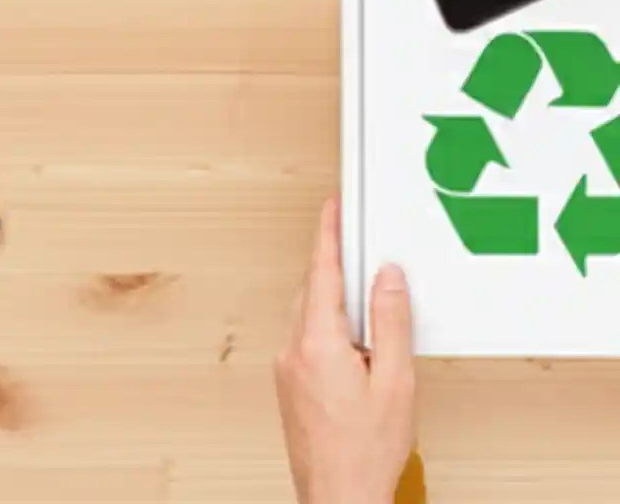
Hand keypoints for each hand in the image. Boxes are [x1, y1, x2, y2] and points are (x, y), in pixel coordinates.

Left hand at [274, 200, 416, 503]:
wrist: (338, 494)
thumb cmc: (365, 450)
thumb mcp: (395, 381)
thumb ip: (390, 323)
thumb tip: (387, 278)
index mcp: (317, 343)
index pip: (322, 272)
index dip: (328, 234)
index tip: (332, 206)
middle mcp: (293, 351)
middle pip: (313, 291)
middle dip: (337, 268)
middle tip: (362, 247)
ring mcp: (286, 369)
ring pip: (307, 315)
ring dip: (334, 300)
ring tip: (368, 302)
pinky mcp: (288, 385)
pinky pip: (305, 338)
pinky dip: (327, 327)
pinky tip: (354, 344)